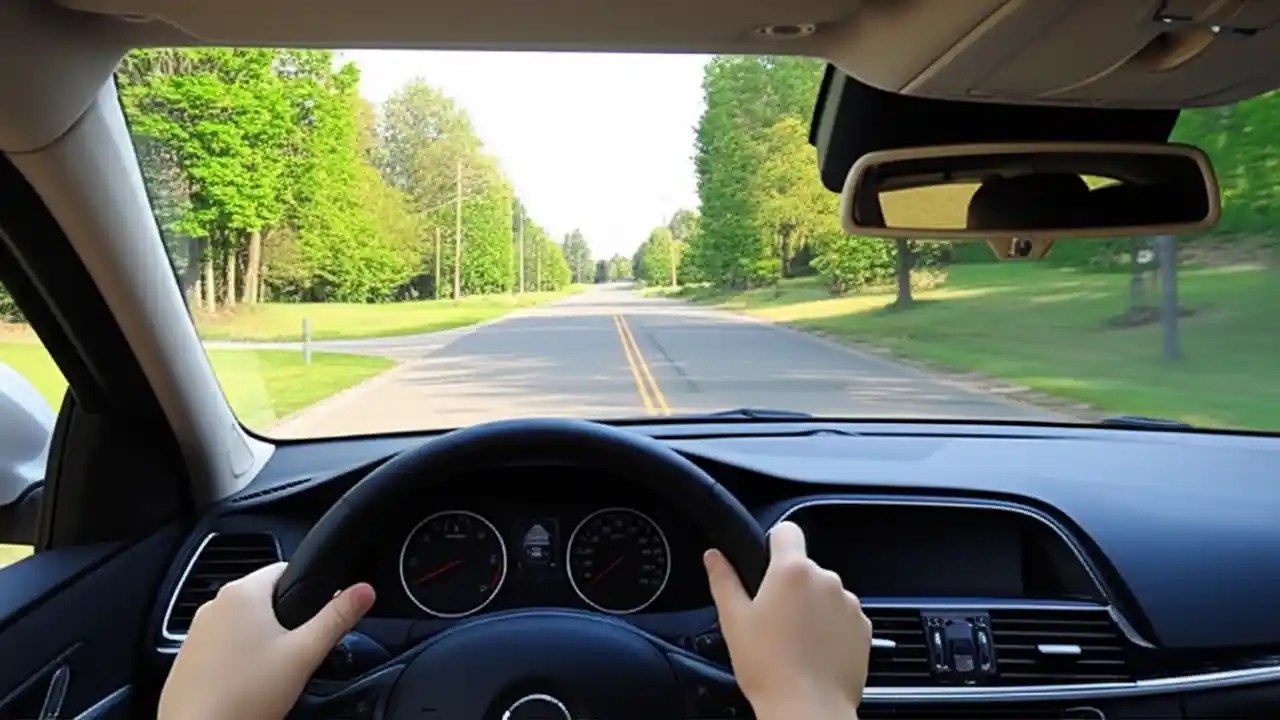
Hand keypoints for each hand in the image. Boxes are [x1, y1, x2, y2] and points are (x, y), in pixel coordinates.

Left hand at [158, 562, 375, 719]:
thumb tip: (365, 590)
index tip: (316, 619)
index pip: (286, 569)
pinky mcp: (186, 656)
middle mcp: (214, 603)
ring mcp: (195, 630)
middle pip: (264, 598)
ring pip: (242, 623)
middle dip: (284, 620)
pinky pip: (221, 645)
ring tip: (271, 673)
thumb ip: (337, 618)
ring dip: (260, 640)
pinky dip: (237, 658)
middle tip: (296, 653)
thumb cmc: (248, 694)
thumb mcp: (304, 654)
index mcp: (243, 592)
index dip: (308, 590)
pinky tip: (246, 684)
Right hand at [704, 521, 870, 719]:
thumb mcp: (734, 620)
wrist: (807, 708)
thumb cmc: (768, 667)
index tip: (766, 562)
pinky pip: (843, 616)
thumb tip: (713, 556)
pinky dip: (831, 627)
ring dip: (812, 607)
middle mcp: (826, 580)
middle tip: (772, 618)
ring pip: (825, 593)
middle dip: (790, 585)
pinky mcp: (863, 628)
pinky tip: (813, 650)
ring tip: (793, 640)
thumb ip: (723, 580)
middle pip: (804, 568)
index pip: (787, 531)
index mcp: (792, 571)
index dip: (774, 542)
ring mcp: (848, 604)